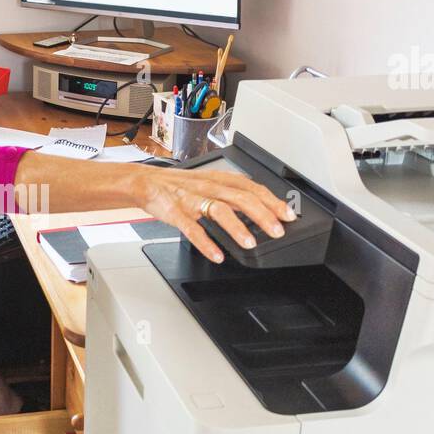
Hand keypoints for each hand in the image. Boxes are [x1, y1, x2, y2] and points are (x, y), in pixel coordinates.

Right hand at [134, 165, 295, 262]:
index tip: (288, 215)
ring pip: (219, 210)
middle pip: (240, 197)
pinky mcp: (175, 212)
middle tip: (278, 231)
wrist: (146, 182)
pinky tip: (216, 255)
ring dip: (237, 227)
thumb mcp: (209, 183)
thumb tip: (261, 208)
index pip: (252, 187)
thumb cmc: (179, 186)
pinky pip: (192, 228)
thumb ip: (233, 194)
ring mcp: (192, 199)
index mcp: (219, 179)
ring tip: (250, 243)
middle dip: (262, 214)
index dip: (272, 200)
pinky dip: (205, 242)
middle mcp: (208, 187)